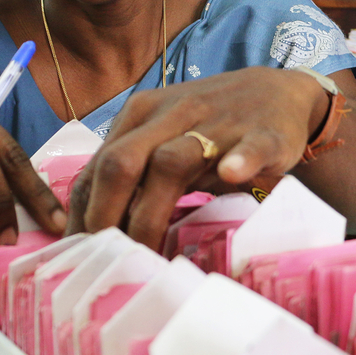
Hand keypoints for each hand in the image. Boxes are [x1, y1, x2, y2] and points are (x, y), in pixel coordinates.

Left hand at [66, 66, 329, 249]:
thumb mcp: (163, 139)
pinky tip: (231, 174)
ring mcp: (218, 122)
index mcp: (141, 114)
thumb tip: (89, 226)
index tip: (76, 253)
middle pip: (123, 161)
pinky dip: (239, 160)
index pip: (98, 166)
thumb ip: (131, 174)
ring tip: (146, 255)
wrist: (279, 94)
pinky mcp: (264, 133)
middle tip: (102, 260)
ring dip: (153, 211)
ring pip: (173, 161)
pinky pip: (249, 146)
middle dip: (105, 214)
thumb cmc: (211, 126)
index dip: (82, 212)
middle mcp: (172, 114)